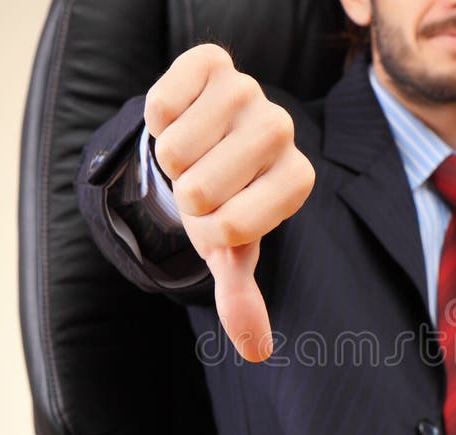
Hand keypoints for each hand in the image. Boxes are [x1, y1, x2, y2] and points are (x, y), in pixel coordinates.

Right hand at [144, 44, 314, 361]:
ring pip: (174, 149)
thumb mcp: (230, 249)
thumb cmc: (223, 200)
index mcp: (297, 180)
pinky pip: (160, 105)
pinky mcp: (213, 62)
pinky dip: (158, 120)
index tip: (221, 217)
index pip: (232, 228)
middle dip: (186, 197)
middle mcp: (283, 130)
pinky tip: (183, 119)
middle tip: (203, 183)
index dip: (209, 231)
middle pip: (198, 189)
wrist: (204, 142)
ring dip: (170, 159)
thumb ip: (241, 296)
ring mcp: (249, 91)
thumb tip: (256, 351)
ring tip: (194, 152)